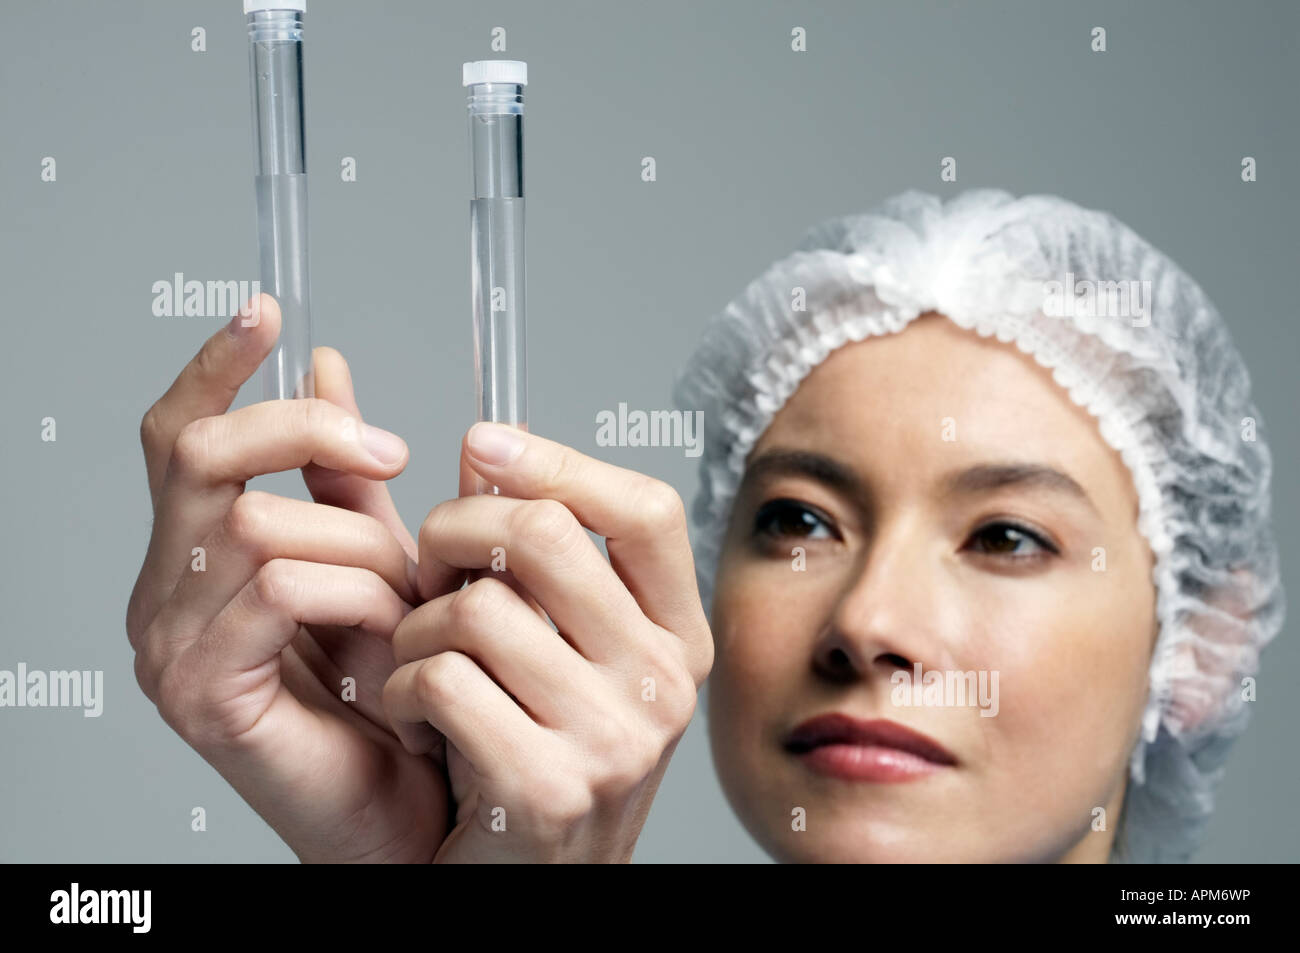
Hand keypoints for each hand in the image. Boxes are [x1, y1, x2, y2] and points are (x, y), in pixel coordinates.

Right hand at [126, 295, 453, 861]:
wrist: (410, 820)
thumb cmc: (397, 698)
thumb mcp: (378, 565)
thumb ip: (345, 476)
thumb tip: (330, 362)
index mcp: (199, 557)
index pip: (180, 438)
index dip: (216, 368)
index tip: (269, 307)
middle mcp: (165, 595)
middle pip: (200, 456)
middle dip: (305, 434)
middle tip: (387, 451)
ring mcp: (170, 646)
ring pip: (258, 523)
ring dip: (363, 550)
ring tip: (412, 606)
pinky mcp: (199, 692)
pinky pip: (276, 591)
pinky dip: (356, 600)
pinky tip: (392, 642)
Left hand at [383, 422, 713, 862]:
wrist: (524, 887)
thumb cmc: (531, 750)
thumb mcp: (555, 649)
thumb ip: (528, 556)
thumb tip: (483, 446)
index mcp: (676, 635)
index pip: (647, 510)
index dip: (560, 462)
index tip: (482, 444)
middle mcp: (663, 681)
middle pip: (545, 537)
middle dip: (453, 531)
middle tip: (423, 566)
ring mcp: (616, 738)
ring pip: (476, 611)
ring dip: (413, 629)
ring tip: (415, 661)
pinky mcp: (549, 787)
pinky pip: (440, 682)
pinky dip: (398, 690)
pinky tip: (412, 717)